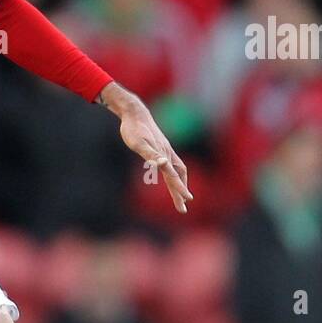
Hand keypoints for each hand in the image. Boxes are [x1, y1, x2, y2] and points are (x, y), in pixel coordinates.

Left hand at [98, 82, 192, 214]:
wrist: (135, 113)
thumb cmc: (134, 129)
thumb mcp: (139, 144)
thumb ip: (151, 155)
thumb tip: (162, 164)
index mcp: (163, 156)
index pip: (173, 177)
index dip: (179, 189)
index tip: (187, 201)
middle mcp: (167, 154)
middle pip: (176, 177)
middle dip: (179, 193)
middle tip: (183, 209)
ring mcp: (165, 151)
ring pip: (176, 170)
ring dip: (180, 183)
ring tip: (181, 195)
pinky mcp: (160, 147)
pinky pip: (170, 164)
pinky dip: (173, 173)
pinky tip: (171, 175)